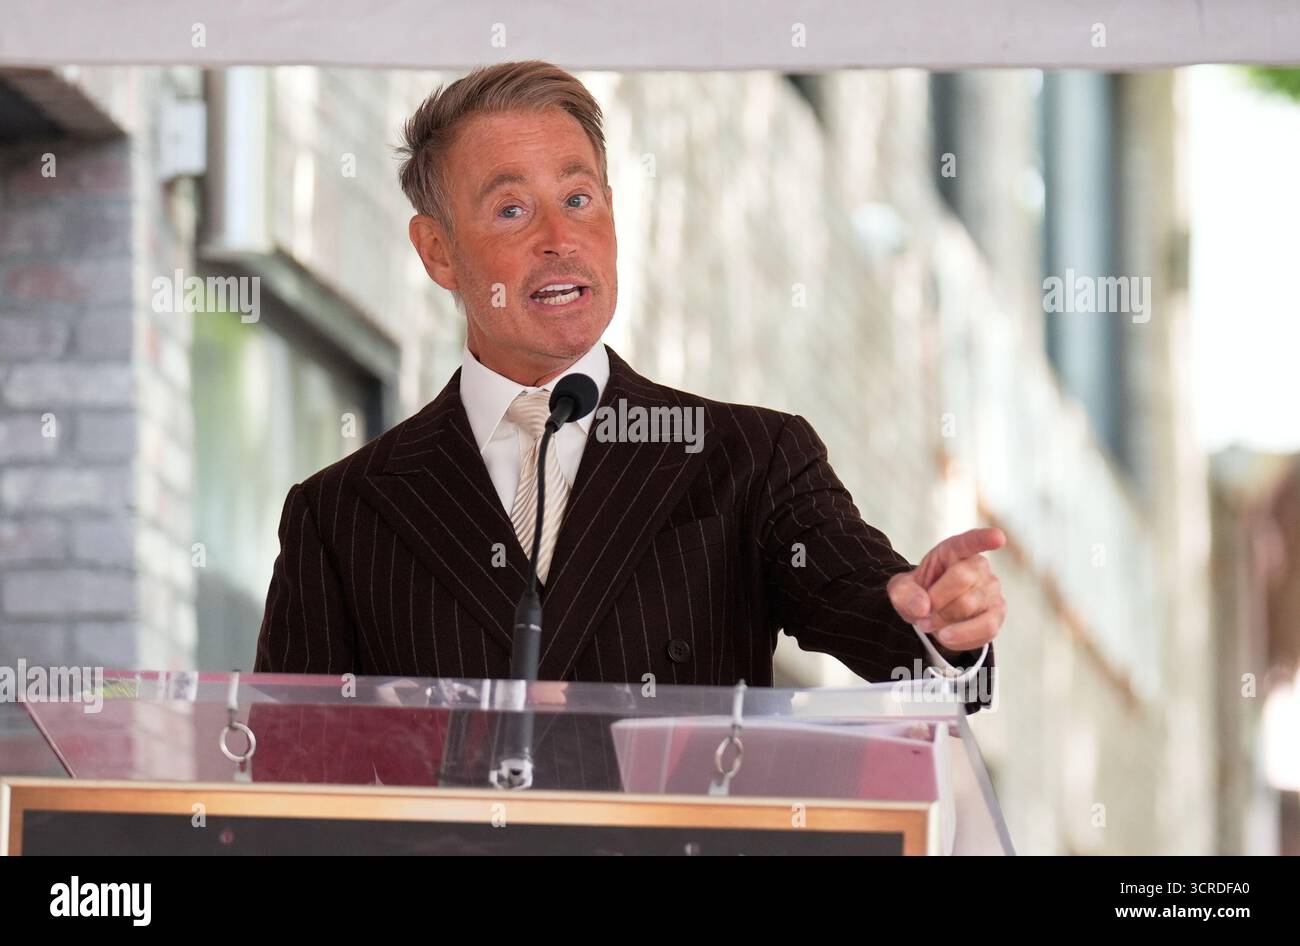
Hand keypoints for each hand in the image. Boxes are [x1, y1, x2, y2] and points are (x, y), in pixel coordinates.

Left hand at [887, 528, 1006, 652]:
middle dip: (936, 599)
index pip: (970, 541)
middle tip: (921, 613)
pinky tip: (946, 636)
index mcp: (954, 551)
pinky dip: (962, 636)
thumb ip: (904, 593)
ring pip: (970, 605)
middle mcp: (979, 566)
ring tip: (928, 624)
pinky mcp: (997, 614)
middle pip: (962, 578)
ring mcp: (992, 590)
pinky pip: (985, 628)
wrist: (929, 616)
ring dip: (944, 620)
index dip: (984, 539)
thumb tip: (922, 607)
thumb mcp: (900, 590)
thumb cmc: (919, 594)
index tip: (998, 537)